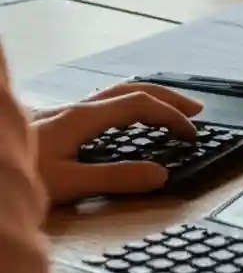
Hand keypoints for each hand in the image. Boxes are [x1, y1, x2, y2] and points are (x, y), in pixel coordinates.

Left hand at [31, 82, 203, 203]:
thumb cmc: (12, 172)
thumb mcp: (68, 183)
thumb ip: (116, 178)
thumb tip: (160, 174)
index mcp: (81, 117)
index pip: (140, 105)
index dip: (170, 116)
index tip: (190, 133)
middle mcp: (73, 108)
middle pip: (131, 89)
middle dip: (167, 96)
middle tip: (194, 109)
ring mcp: (61, 112)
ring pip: (114, 93)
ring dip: (146, 96)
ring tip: (166, 108)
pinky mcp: (50, 122)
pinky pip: (99, 103)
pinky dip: (123, 106)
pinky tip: (118, 120)